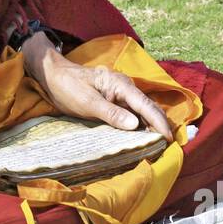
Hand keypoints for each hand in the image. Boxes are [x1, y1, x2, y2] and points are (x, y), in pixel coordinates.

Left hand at [22, 33, 172, 138]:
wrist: (53, 75)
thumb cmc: (68, 87)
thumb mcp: (87, 102)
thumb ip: (111, 113)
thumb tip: (135, 125)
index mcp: (121, 85)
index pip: (146, 105)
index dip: (159, 123)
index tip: (169, 139)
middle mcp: (126, 88)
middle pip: (148, 109)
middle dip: (159, 127)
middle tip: (165, 148)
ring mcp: (121, 94)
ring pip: (141, 113)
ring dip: (149, 128)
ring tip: (157, 147)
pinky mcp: (115, 101)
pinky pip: (131, 114)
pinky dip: (138, 126)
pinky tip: (140, 139)